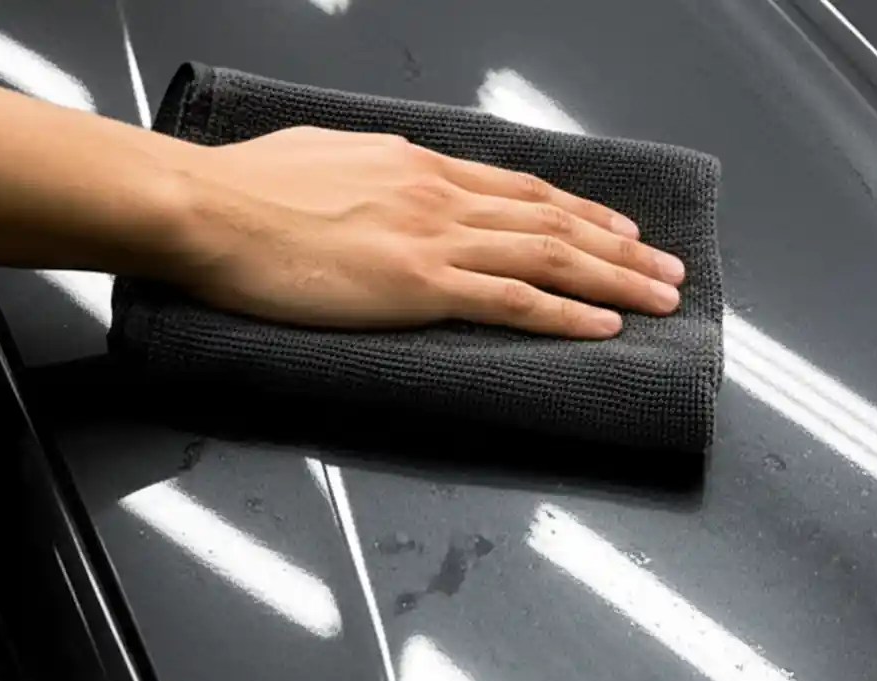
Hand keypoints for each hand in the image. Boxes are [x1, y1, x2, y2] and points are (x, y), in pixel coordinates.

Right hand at [166, 127, 684, 337]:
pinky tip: (603, 328)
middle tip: (668, 269)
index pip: (524, 189)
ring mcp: (435, 239)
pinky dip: (564, 315)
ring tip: (661, 299)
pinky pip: (511, 302)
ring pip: (549, 258)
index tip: (619, 228)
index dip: (581, 211)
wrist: (208, 209)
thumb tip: (392, 180)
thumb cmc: (249, 187)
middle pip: (554, 222)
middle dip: (621, 248)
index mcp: (421, 167)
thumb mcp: (329, 156)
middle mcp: (442, 196)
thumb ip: (377, 171)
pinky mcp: (418, 285)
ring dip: (615, 281)